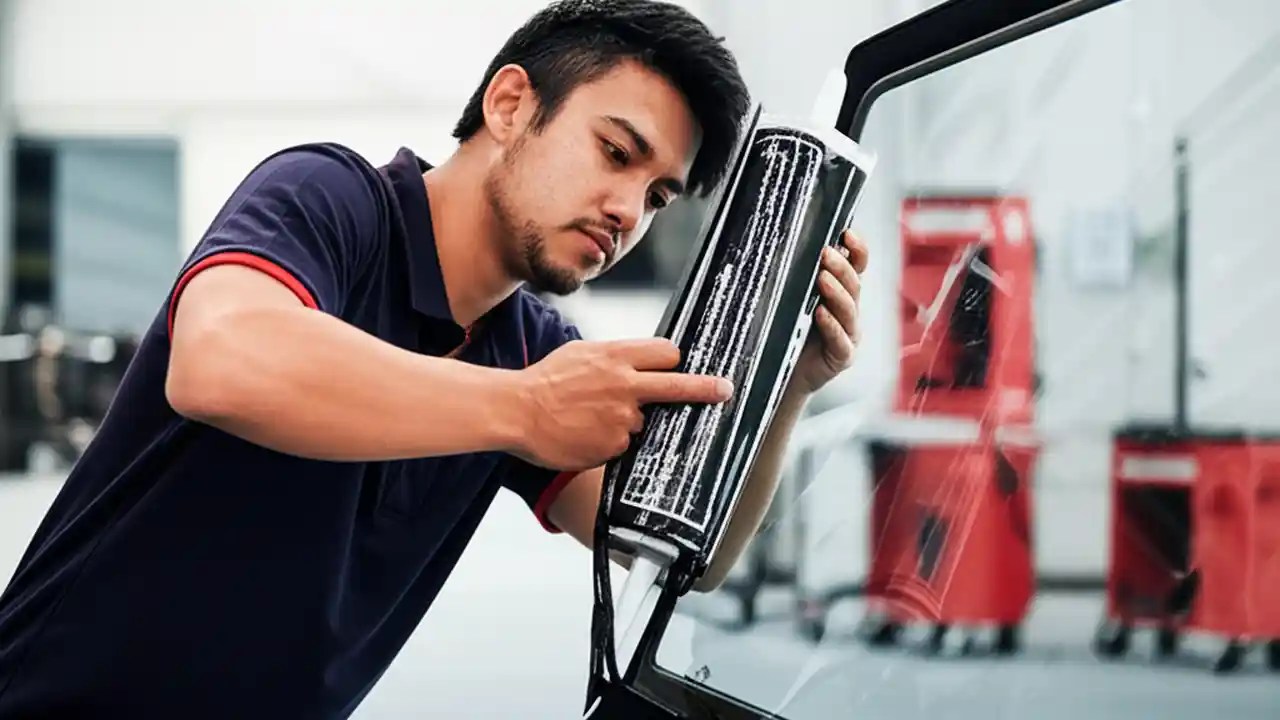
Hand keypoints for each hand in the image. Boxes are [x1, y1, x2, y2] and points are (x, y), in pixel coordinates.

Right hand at [512, 338, 733, 470]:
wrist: (516, 411)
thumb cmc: (545, 381)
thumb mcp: (580, 354)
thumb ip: (614, 359)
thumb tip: (641, 364)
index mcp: (615, 355)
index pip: (666, 354)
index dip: (673, 363)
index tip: (681, 368)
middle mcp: (624, 385)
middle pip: (677, 386)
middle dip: (706, 388)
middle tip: (726, 390)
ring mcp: (621, 418)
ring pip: (642, 422)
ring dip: (626, 422)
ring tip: (590, 418)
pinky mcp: (614, 446)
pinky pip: (624, 445)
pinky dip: (610, 442)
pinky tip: (585, 434)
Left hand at [791, 229, 869, 395]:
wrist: (785, 375)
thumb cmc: (790, 333)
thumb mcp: (794, 301)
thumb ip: (800, 278)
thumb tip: (790, 243)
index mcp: (842, 294)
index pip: (857, 267)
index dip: (857, 250)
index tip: (847, 232)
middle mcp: (850, 312)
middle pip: (854, 285)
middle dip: (841, 267)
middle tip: (826, 253)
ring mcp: (849, 335)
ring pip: (849, 311)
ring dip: (837, 293)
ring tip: (823, 278)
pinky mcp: (841, 357)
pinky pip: (840, 340)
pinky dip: (831, 326)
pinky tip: (821, 314)